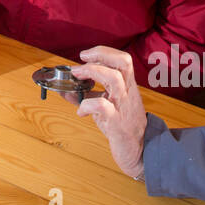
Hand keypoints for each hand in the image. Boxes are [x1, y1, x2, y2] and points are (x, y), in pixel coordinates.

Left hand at [72, 47, 147, 179]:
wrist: (139, 152)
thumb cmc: (122, 127)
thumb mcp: (105, 108)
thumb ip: (87, 97)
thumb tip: (65, 90)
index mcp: (127, 87)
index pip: (123, 60)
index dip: (104, 52)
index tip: (85, 54)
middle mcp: (127, 93)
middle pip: (122, 63)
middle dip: (99, 56)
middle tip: (80, 61)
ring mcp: (123, 107)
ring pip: (114, 79)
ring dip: (93, 72)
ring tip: (77, 76)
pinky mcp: (117, 123)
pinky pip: (103, 107)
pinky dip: (86, 105)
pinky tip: (80, 111)